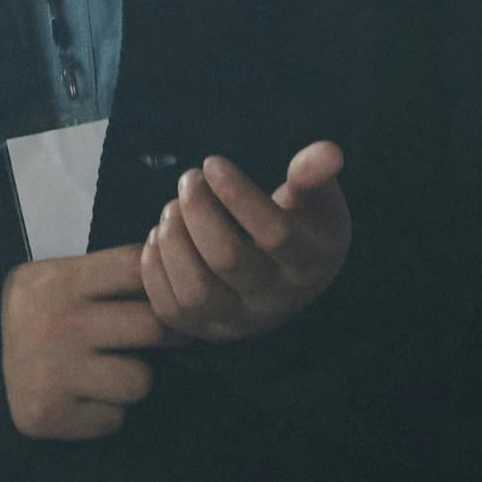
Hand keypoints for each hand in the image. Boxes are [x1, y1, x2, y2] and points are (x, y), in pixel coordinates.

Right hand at [1, 246, 164, 441]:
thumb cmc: (35, 313)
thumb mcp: (62, 277)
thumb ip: (113, 276)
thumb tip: (179, 284)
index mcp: (62, 281)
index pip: (138, 268)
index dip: (162, 284)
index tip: (166, 298)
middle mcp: (59, 324)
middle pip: (152, 327)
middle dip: (161, 335)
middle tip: (149, 340)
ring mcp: (54, 373)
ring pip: (139, 381)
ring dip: (130, 379)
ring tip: (106, 372)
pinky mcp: (50, 415)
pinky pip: (114, 419)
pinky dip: (105, 413)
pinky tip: (83, 398)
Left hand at [140, 147, 347, 341]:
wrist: (284, 278)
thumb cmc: (299, 225)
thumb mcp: (316, 200)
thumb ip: (314, 175)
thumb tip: (327, 151)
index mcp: (310, 263)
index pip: (274, 233)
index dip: (237, 193)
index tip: (213, 162)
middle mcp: (276, 302)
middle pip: (228, 259)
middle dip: (198, 210)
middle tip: (189, 179)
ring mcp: (238, 322)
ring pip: (196, 292)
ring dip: (173, 240)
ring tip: (173, 207)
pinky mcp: (204, 331)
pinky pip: (169, 310)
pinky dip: (154, 269)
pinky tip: (160, 236)